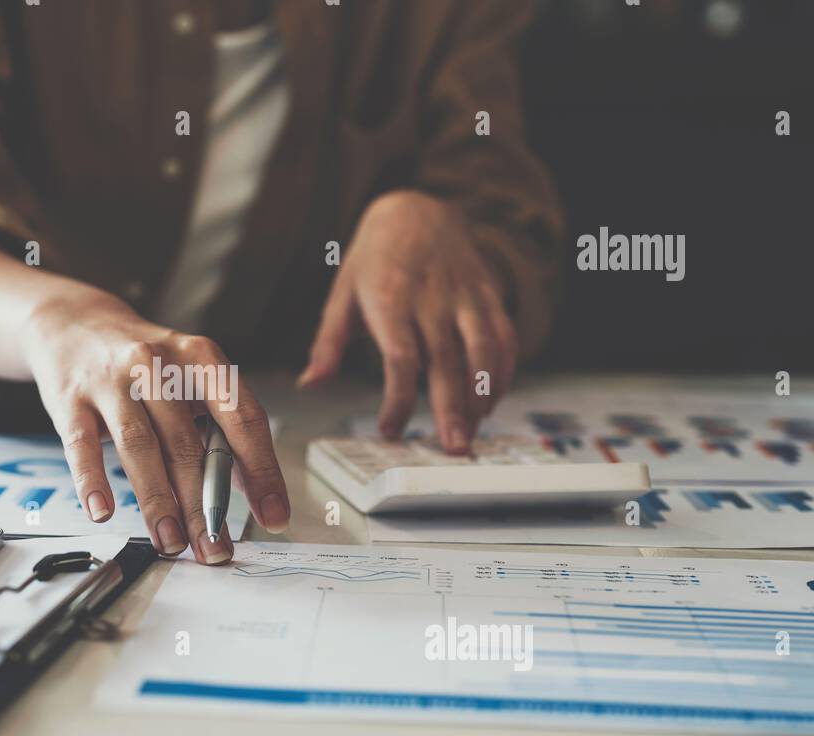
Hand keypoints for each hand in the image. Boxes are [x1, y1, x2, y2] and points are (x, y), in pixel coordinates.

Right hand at [23, 289, 288, 563]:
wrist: (74, 323)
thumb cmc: (143, 363)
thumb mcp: (189, 377)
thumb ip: (219, 426)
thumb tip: (252, 487)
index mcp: (200, 358)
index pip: (242, 418)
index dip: (260, 471)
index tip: (273, 516)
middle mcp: (157, 364)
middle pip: (188, 442)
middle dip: (204, 503)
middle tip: (215, 547)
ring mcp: (111, 380)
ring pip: (140, 446)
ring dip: (157, 501)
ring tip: (171, 541)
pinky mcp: (71, 399)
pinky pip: (81, 445)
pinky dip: (92, 481)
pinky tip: (103, 512)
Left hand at [298, 190, 516, 452]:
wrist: (417, 210)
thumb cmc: (374, 259)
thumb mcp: (342, 293)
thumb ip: (327, 343)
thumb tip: (310, 382)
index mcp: (390, 299)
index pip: (400, 359)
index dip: (398, 399)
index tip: (391, 430)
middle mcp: (431, 298)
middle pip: (446, 362)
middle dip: (452, 409)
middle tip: (453, 447)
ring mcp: (464, 295)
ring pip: (482, 351)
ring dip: (482, 395)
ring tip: (473, 428)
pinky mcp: (486, 295)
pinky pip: (503, 336)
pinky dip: (502, 371)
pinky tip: (491, 399)